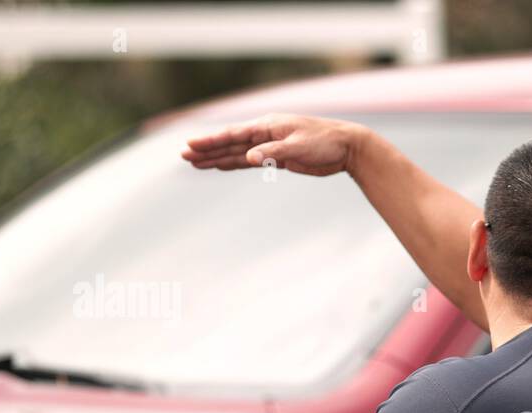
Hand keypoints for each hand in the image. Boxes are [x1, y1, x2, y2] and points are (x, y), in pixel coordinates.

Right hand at [180, 113, 363, 176]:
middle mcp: (265, 134)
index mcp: (268, 126)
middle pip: (230, 143)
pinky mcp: (279, 158)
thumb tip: (248, 157)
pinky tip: (222, 165)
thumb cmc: (325, 143)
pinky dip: (235, 163)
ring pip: (238, 153)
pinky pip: (251, 161)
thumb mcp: (298, 147)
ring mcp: (271, 146)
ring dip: (217, 158)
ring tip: (195, 163)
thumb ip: (272, 153)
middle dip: (207, 150)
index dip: (210, 141)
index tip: (191, 146)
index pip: (233, 134)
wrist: (347, 147)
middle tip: (184, 156)